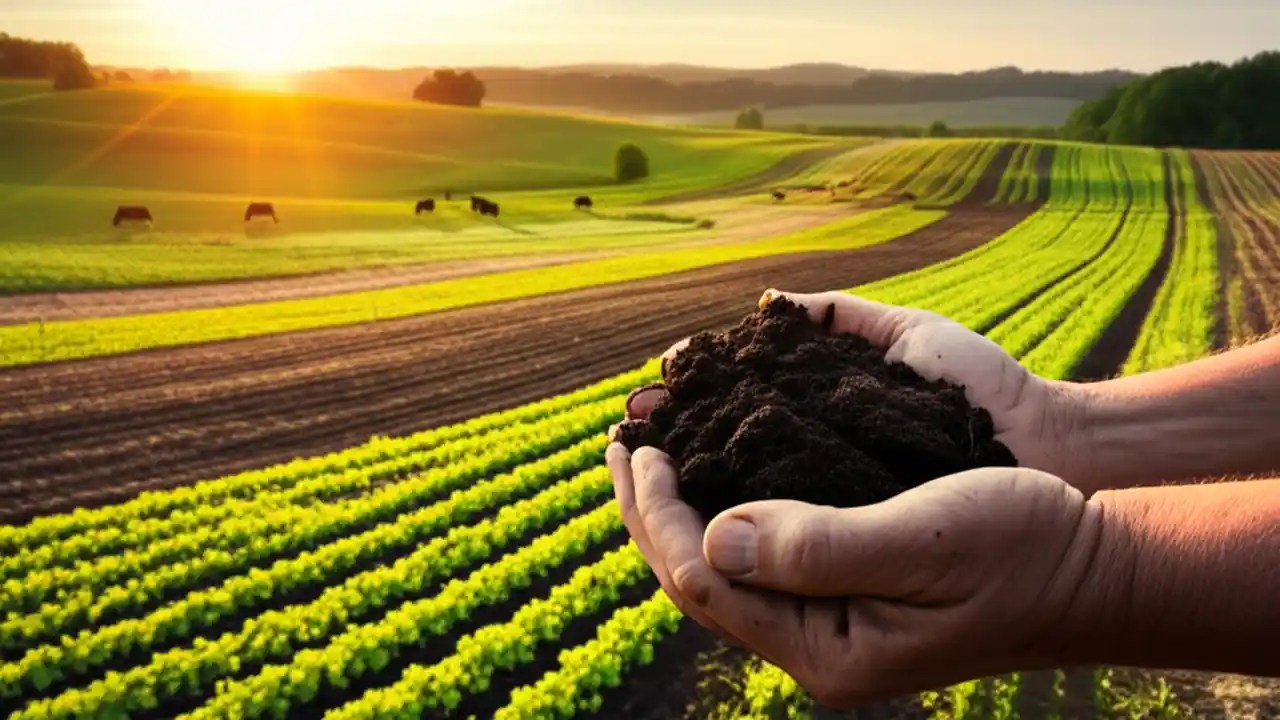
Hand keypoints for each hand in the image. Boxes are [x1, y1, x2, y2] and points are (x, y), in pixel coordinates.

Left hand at [605, 445, 1103, 706]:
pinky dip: (725, 510)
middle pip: (700, 579)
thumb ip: (817, 546)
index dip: (658, 512)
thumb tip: (714, 539)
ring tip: (648, 453)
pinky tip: (715, 474)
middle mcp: (817, 647)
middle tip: (621, 440)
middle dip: (651, 511)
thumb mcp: (922, 540)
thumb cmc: (1021, 547)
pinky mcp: (848, 597)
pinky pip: (762, 556)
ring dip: (681, 509)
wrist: (1093, 568)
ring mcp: (831, 625)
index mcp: (825, 649)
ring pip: (725, 568)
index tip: (640, 446)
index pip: (704, 580)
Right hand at [623, 288, 1090, 490]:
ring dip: (684, 477)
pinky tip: (696, 504)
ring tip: (640, 456)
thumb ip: (839, 318)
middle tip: (628, 424)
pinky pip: (782, 527)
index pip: (735, 407)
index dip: (692, 393)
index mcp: (818, 410)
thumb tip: (765, 301)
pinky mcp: (852, 534)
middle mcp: (816, 458)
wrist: (1049, 441)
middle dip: (671, 438)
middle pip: (723, 452)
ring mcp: (832, 499)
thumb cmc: (982, 386)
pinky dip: (733, 514)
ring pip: (740, 493)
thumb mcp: (905, 337)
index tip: (659, 380)